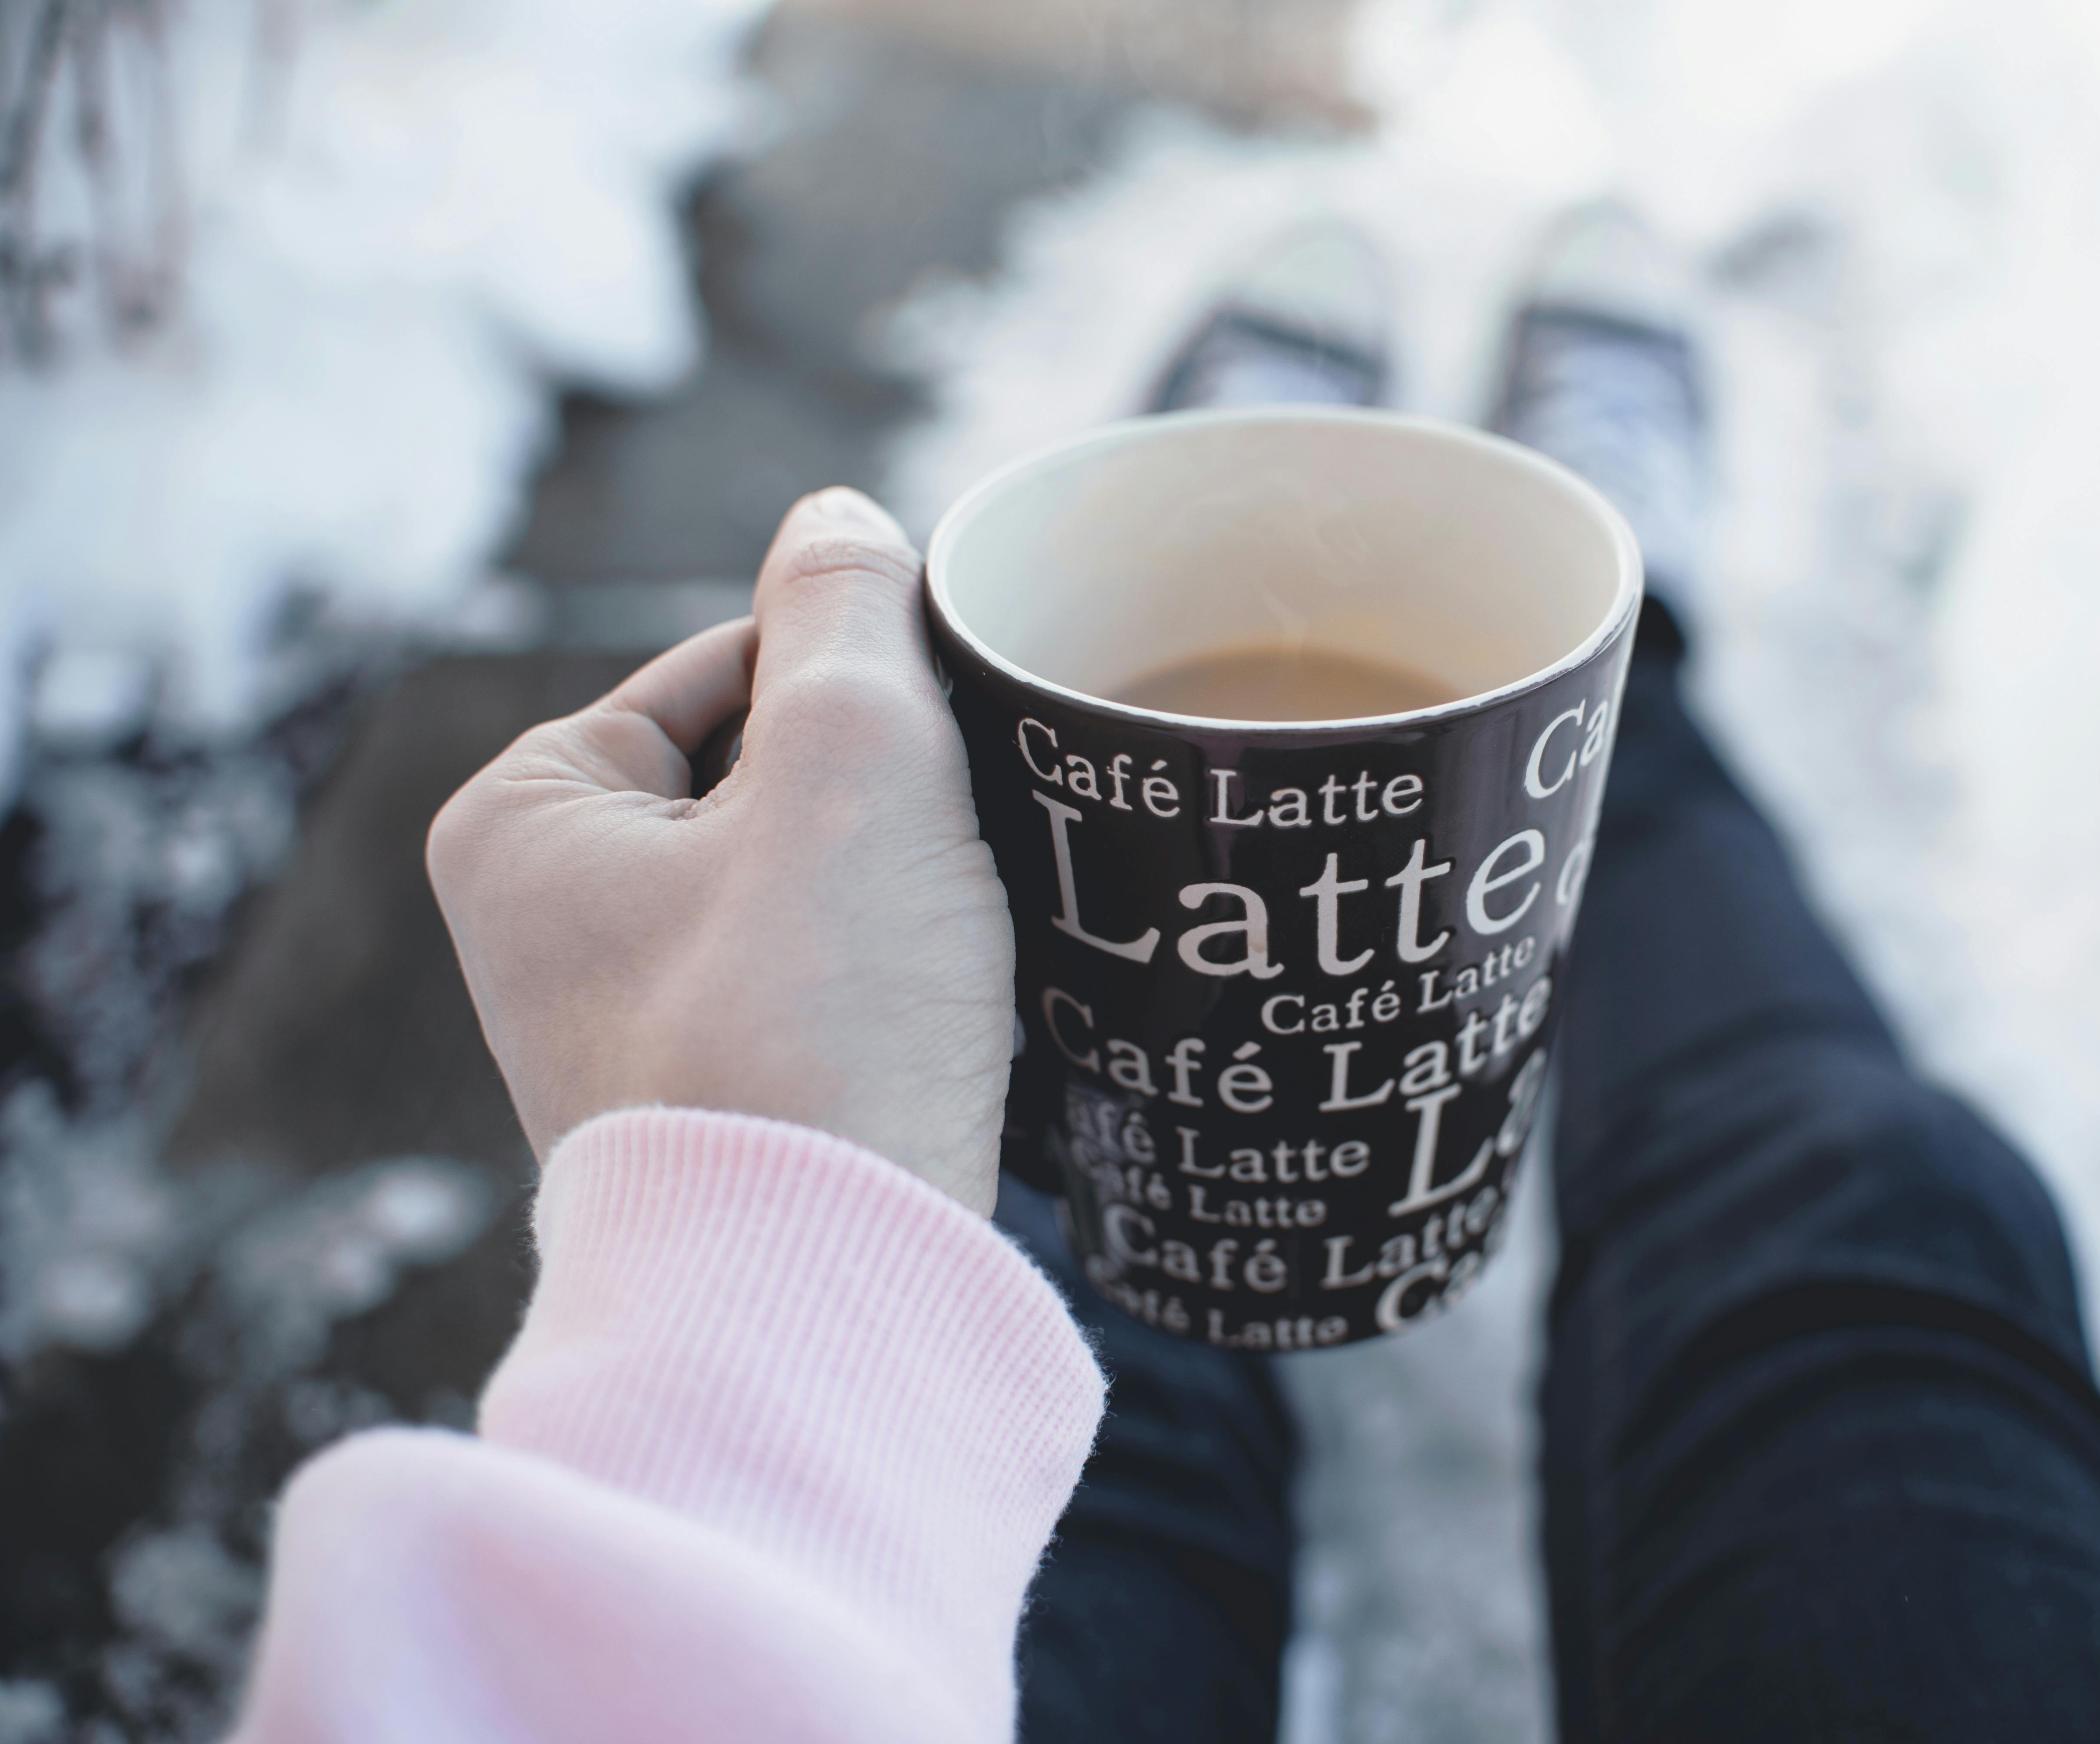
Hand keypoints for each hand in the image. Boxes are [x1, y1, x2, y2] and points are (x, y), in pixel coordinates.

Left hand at [429, 489, 1014, 1215]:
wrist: (830, 1296)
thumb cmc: (818, 1028)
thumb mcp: (851, 765)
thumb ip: (847, 613)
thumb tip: (834, 519)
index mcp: (525, 823)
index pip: (724, 670)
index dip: (862, 682)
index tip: (955, 730)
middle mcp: (550, 922)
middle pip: (769, 773)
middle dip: (884, 791)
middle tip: (970, 838)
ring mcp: (634, 1018)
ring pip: (814, 876)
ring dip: (907, 881)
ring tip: (968, 926)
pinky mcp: (722, 1094)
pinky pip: (827, 974)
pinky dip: (899, 967)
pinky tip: (954, 998)